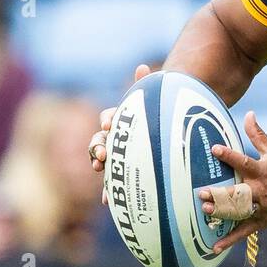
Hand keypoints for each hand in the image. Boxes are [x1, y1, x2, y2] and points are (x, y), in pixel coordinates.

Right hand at [88, 65, 150, 203]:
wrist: (170, 136)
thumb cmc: (161, 117)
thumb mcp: (156, 102)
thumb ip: (147, 86)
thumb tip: (142, 66)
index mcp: (122, 120)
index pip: (109, 117)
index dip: (108, 121)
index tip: (110, 126)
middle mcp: (115, 137)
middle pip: (99, 140)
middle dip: (96, 147)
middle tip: (102, 155)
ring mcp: (118, 156)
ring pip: (101, 160)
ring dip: (98, 164)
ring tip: (99, 168)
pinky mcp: (123, 174)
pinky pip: (113, 183)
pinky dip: (109, 191)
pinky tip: (107, 201)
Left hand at [197, 111, 266, 252]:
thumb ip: (258, 135)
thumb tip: (249, 114)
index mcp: (262, 172)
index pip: (244, 162)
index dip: (229, 155)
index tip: (215, 149)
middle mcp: (259, 191)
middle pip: (237, 192)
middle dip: (220, 193)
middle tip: (201, 192)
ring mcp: (260, 208)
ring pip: (239, 212)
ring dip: (223, 213)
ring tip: (207, 212)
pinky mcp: (260, 222)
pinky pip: (243, 232)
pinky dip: (229, 241)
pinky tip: (214, 247)